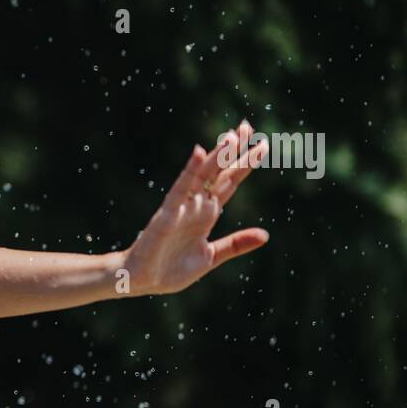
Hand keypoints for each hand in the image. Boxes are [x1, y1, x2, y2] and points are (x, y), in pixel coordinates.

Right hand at [121, 120, 269, 295]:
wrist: (140, 281)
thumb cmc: (170, 269)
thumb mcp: (211, 257)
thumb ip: (235, 244)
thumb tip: (266, 234)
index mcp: (207, 214)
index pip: (229, 182)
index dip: (244, 164)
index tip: (262, 145)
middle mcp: (196, 205)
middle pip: (218, 172)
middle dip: (233, 151)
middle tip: (248, 126)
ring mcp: (181, 208)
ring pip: (202, 176)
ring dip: (217, 157)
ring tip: (233, 137)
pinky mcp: (167, 215)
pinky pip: (180, 189)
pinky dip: (189, 171)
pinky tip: (199, 154)